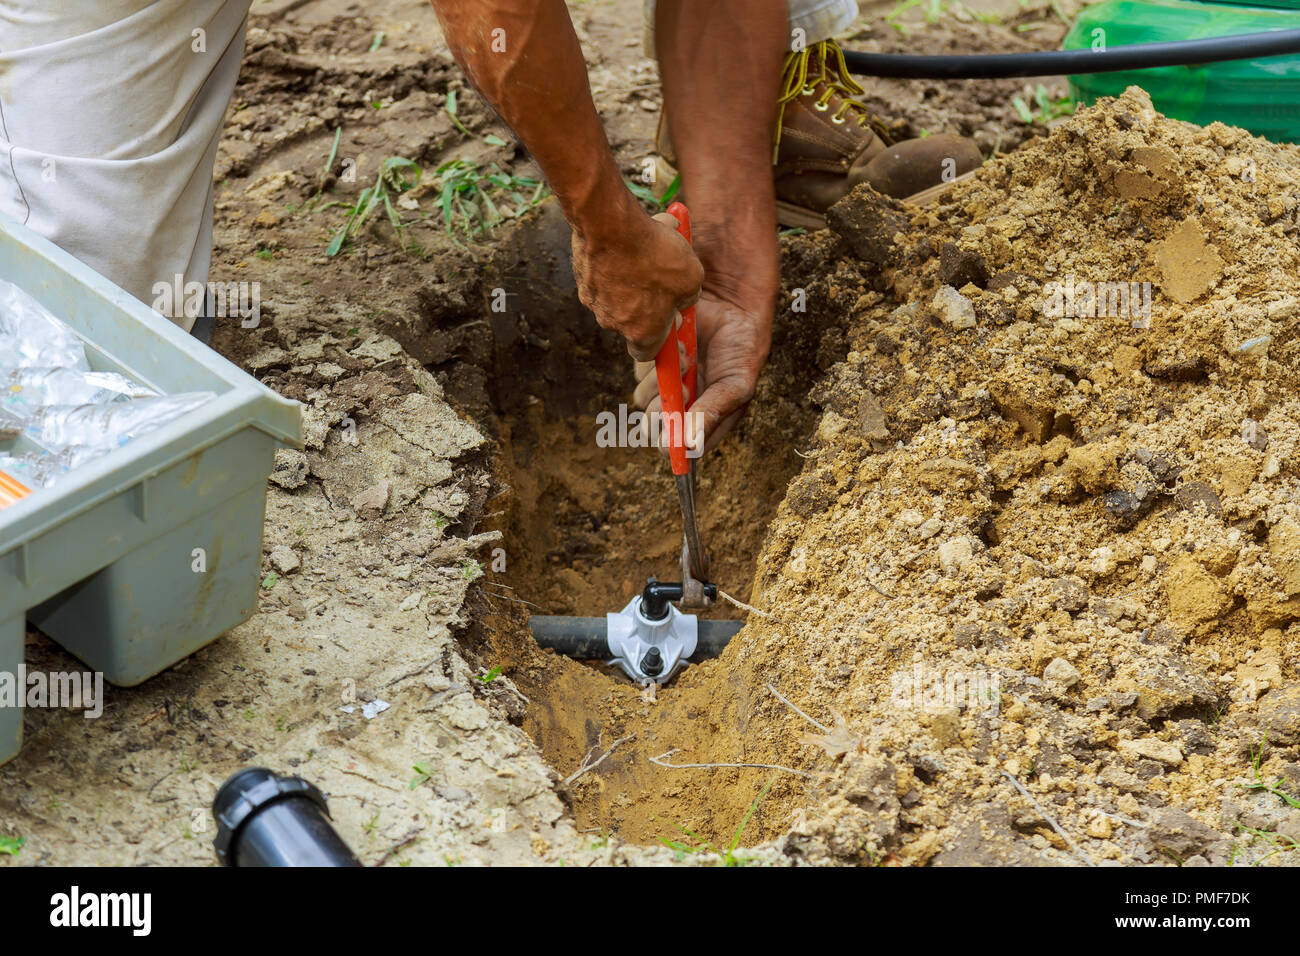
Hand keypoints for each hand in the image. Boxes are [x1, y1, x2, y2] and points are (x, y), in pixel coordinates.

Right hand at [572, 204, 703, 360]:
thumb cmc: (654, 255)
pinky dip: (616, 260)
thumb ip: (690, 296)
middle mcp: (612, 323)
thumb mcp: (692, 278)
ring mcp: (594, 301)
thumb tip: (684, 297)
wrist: (609, 225)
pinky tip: (628, 238)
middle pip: (632, 320)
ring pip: (618, 292)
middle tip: (663, 276)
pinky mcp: (582, 277)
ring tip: (649, 247)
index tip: (668, 320)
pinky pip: (604, 273)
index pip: (646, 354)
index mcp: (641, 332)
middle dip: (648, 301)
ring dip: (634, 276)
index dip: (658, 339)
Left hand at [633, 276, 774, 454]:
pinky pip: (641, 368)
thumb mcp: (737, 385)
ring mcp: (663, 382)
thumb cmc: (742, 347)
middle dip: (664, 412)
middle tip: (684, 390)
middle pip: (653, 427)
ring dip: (663, 380)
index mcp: (703, 419)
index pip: (679, 447)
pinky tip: (680, 341)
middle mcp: (680, 405)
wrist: (731, 301)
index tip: (675, 432)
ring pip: (643, 398)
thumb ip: (713, 414)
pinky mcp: (650, 359)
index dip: (674, 443)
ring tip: (688, 355)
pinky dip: (659, 357)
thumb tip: (691, 446)